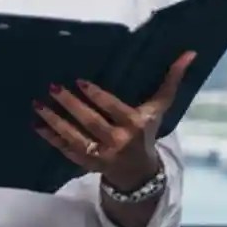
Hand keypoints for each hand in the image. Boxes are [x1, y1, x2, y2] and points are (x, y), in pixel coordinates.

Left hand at [34, 51, 196, 189]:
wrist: (140, 174)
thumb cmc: (147, 132)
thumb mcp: (159, 109)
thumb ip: (171, 81)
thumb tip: (189, 53)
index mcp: (135, 126)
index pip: (114, 110)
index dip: (97, 97)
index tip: (80, 82)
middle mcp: (118, 142)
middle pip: (91, 123)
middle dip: (71, 105)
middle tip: (53, 87)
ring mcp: (101, 156)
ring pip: (75, 138)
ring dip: (55, 121)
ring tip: (38, 105)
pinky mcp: (87, 165)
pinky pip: (66, 152)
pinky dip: (51, 139)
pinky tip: (37, 125)